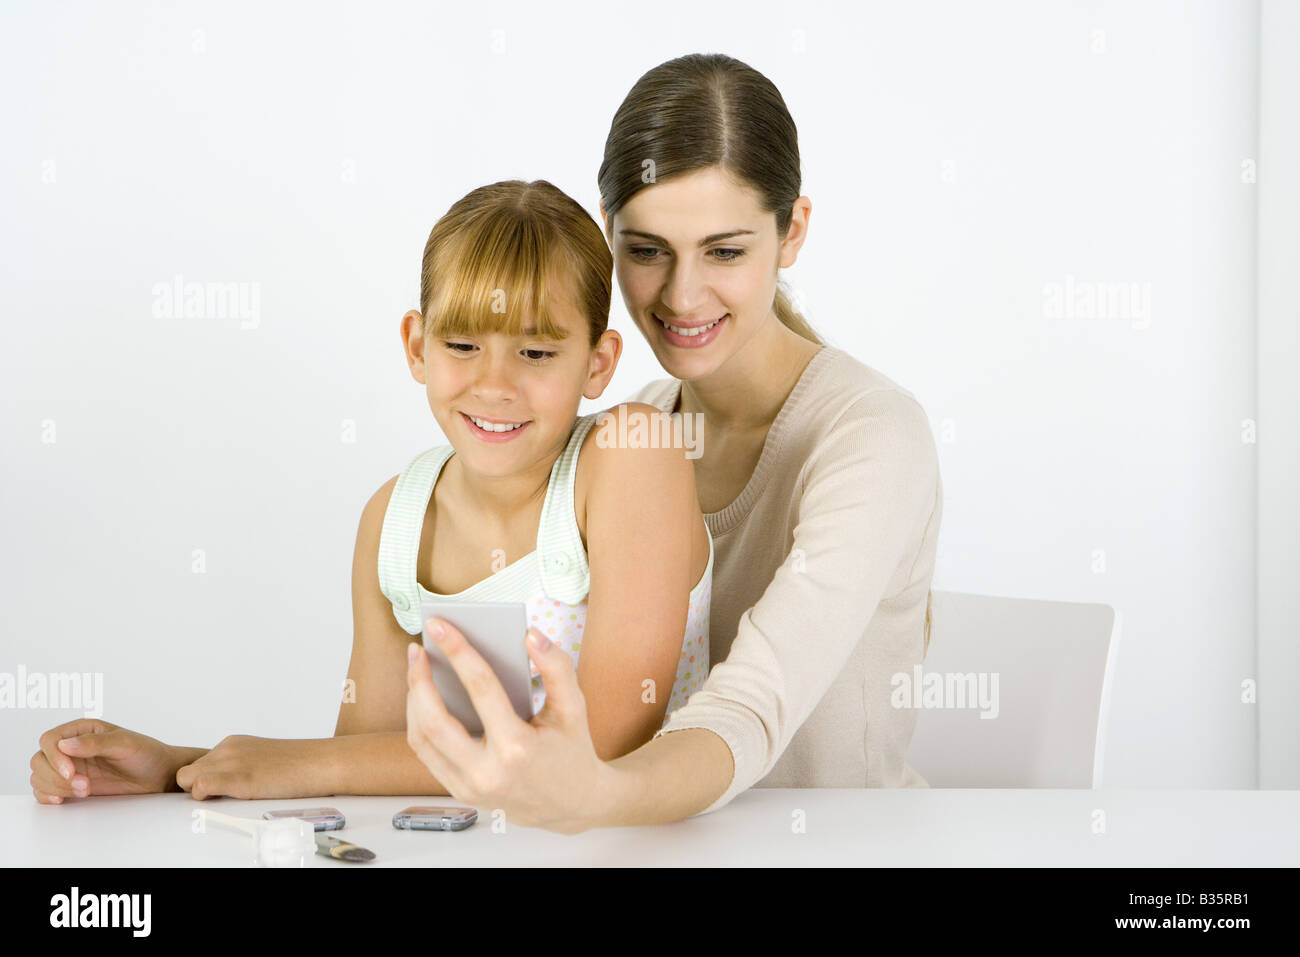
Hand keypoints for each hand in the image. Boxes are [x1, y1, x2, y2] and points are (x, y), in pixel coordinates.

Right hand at [30, 719, 182, 802]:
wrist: (158, 775)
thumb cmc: (145, 754)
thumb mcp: (125, 744)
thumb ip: (95, 743)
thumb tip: (64, 744)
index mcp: (82, 730)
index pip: (50, 740)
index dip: (54, 757)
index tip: (70, 772)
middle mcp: (72, 747)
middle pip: (39, 760)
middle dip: (56, 776)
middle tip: (83, 785)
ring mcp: (70, 767)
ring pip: (39, 776)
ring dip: (56, 788)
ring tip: (85, 791)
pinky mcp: (70, 785)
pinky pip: (44, 790)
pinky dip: (47, 796)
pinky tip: (62, 800)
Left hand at [175, 735, 330, 799]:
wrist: (321, 762)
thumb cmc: (300, 766)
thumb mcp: (264, 759)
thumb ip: (243, 766)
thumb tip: (230, 786)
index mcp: (234, 743)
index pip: (199, 764)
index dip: (204, 782)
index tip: (219, 794)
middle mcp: (228, 748)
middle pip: (188, 771)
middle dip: (196, 788)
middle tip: (219, 801)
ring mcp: (232, 762)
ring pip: (187, 778)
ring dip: (200, 794)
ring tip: (225, 803)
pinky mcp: (238, 778)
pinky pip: (199, 787)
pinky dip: (204, 798)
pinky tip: (227, 802)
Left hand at [405, 622, 613, 833]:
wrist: (572, 806)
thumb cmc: (572, 751)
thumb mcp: (574, 708)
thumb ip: (557, 667)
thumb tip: (531, 635)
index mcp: (517, 748)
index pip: (480, 688)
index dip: (458, 651)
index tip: (440, 625)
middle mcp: (488, 772)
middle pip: (436, 720)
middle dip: (419, 679)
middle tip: (417, 649)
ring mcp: (469, 787)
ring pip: (422, 739)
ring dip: (413, 700)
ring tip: (416, 669)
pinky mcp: (460, 792)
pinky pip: (427, 754)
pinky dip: (419, 722)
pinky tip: (422, 697)